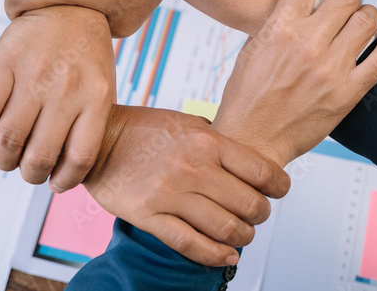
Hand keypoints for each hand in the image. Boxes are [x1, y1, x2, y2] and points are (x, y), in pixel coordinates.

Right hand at [0, 5, 114, 191]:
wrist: (67, 3)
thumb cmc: (86, 54)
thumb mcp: (100, 86)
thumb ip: (86, 124)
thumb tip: (60, 171)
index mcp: (97, 98)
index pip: (79, 158)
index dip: (63, 181)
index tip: (54, 183)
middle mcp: (67, 89)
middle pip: (39, 156)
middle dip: (28, 174)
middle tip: (25, 171)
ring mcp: (35, 74)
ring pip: (8, 139)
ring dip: (2, 159)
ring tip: (3, 158)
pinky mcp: (6, 60)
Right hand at [84, 105, 290, 266]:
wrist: (97, 141)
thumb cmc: (142, 130)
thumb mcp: (187, 122)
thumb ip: (217, 141)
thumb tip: (248, 162)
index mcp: (206, 141)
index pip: (261, 170)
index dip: (279, 186)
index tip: (279, 191)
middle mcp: (192, 167)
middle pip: (249, 204)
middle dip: (260, 214)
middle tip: (257, 214)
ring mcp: (170, 193)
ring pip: (225, 228)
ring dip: (242, 236)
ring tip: (242, 235)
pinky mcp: (150, 215)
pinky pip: (191, 244)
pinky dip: (215, 255)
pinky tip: (226, 256)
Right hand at [212, 0, 376, 166]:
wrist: (251, 140)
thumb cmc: (247, 97)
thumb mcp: (253, 47)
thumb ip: (280, 20)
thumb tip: (307, 1)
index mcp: (279, 29)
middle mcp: (307, 45)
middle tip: (342, 7)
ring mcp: (330, 70)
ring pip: (368, 19)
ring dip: (367, 16)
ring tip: (360, 23)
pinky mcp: (347, 94)